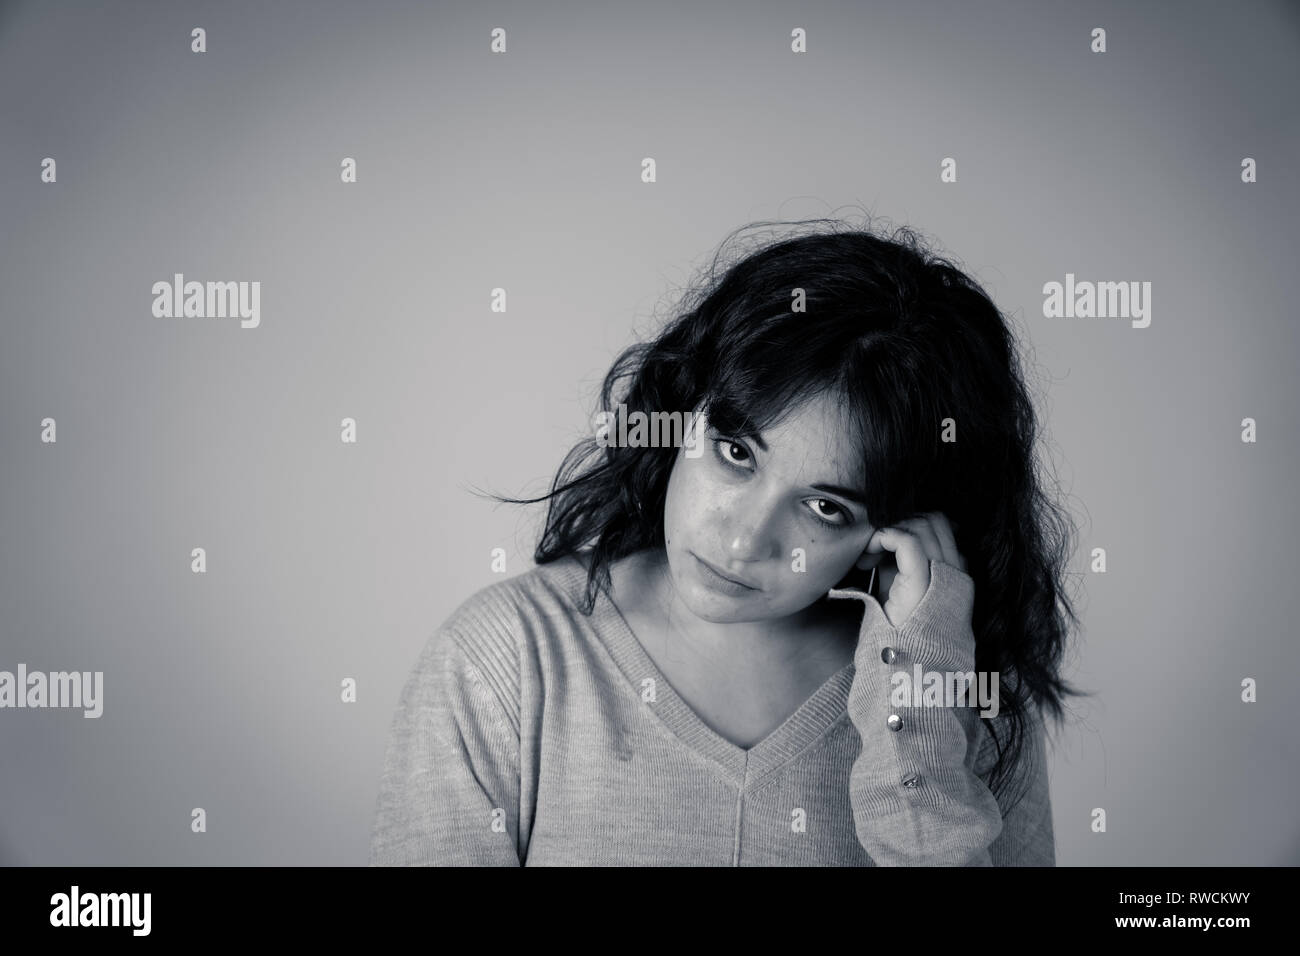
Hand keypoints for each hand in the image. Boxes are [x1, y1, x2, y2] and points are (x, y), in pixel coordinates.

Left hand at [859, 512, 966, 627]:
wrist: (902, 667)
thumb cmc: (898, 630)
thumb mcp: (901, 588)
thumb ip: (899, 562)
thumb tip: (886, 536)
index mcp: (956, 574)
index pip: (941, 527)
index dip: (910, 527)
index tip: (881, 548)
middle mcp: (957, 572)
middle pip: (933, 520)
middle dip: (900, 524)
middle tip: (871, 550)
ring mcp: (944, 577)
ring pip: (922, 524)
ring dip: (888, 532)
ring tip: (867, 558)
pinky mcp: (922, 584)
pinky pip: (907, 540)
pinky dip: (883, 537)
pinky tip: (868, 556)